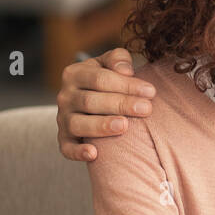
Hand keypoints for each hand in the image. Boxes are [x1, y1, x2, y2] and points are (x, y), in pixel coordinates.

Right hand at [56, 47, 155, 161]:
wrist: (88, 97)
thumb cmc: (107, 79)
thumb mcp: (110, 63)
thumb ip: (118, 59)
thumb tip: (126, 70)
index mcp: (75, 74)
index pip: (100, 79)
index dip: (126, 85)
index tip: (151, 92)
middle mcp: (65, 96)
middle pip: (91, 101)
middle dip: (120, 105)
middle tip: (146, 109)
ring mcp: (63, 118)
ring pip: (78, 124)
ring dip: (101, 126)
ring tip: (124, 126)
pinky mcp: (64, 139)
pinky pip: (67, 148)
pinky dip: (78, 152)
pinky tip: (94, 154)